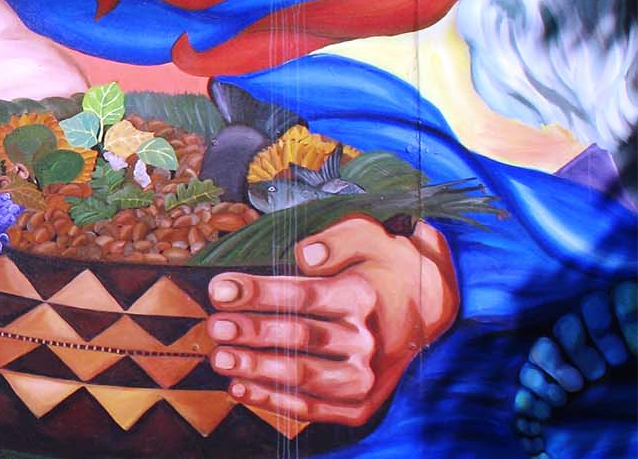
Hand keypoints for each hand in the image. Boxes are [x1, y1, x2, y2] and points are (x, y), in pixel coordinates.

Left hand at [204, 214, 458, 425]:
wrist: (429, 309)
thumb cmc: (385, 266)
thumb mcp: (369, 235)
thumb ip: (337, 240)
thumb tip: (304, 255)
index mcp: (364, 298)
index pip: (303, 296)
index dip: (258, 293)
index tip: (219, 289)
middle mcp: (367, 341)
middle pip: (299, 338)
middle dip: (251, 332)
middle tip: (214, 326)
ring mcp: (365, 377)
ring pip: (303, 377)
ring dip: (257, 370)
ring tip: (220, 358)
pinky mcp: (360, 403)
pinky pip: (313, 408)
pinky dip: (274, 401)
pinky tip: (239, 387)